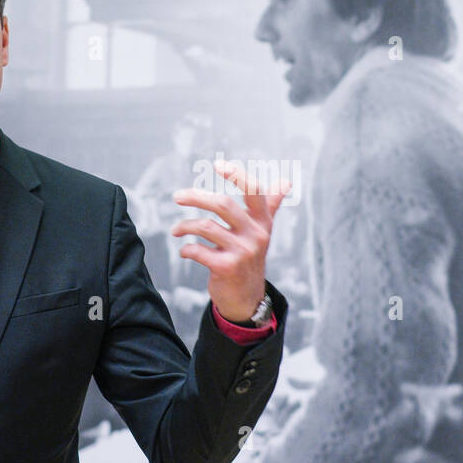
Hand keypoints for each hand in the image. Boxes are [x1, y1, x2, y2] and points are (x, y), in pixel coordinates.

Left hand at [171, 159, 289, 322]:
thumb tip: (286, 182)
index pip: (254, 191)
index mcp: (263, 221)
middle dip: (196, 197)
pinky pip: (199, 250)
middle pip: (223, 204)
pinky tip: (185, 250)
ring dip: (185, 226)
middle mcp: (256, 235)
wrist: (247, 297)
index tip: (217, 165)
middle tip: (177, 196)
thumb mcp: (262, 231)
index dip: (237, 175)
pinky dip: (187, 249)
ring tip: (176, 230)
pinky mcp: (227, 268)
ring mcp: (242, 252)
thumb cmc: (250, 257)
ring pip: (206, 227)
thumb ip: (271, 205)